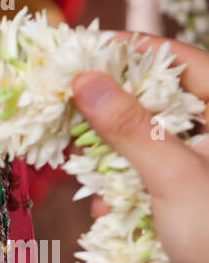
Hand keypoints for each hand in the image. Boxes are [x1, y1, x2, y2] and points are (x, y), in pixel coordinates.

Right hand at [73, 34, 208, 262]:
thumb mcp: (170, 177)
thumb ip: (127, 127)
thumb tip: (83, 80)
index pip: (180, 60)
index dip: (130, 52)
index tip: (80, 54)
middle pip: (161, 99)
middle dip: (113, 110)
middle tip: (67, 110)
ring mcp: (207, 166)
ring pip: (152, 140)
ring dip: (114, 157)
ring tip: (81, 169)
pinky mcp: (194, 197)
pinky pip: (153, 177)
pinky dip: (126, 188)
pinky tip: (108, 209)